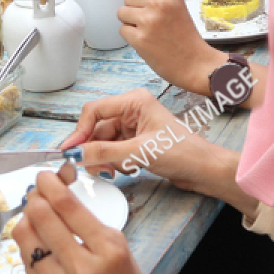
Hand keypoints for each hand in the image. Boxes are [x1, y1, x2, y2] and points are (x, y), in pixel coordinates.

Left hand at [10, 167, 167, 273]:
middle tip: (37, 191)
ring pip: (25, 236)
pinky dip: (28, 245)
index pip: (66, 204)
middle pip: (40, 215)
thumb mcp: (121, 253)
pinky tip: (37, 242)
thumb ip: (90, 227)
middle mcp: (81, 266)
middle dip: (34, 196)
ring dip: (27, 218)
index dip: (49, 183)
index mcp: (108, 249)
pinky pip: (25, 261)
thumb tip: (57, 199)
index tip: (45, 176)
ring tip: (34, 216)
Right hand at [60, 89, 221, 191]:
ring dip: (106, 159)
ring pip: (103, 143)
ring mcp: (133, 126)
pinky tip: (127, 169)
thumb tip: (76, 154)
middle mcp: (131, 110)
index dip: (80, 131)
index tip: (70, 151)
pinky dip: (114, 162)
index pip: (94, 110)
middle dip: (94, 151)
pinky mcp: (135, 141)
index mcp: (134, 101)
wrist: (203, 170)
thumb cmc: (182, 152)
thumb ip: (105, 152)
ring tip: (117, 171)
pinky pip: (112, 151)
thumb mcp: (139, 152)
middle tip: (95, 169)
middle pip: (96, 129)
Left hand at [118, 0, 223, 94]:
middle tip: (153, 21)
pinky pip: (122, 29)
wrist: (195, 63)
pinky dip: (130, 36)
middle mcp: (158, 3)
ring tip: (149, 30)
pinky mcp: (139, 38)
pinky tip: (146, 41)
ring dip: (131, 22)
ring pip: (122, 13)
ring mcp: (148, 21)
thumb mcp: (179, 3)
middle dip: (135, 9)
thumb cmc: (186, 34)